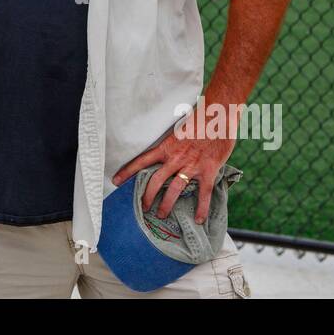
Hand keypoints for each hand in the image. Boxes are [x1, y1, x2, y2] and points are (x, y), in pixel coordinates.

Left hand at [111, 115, 235, 224]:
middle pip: (155, 180)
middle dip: (147, 196)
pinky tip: (199, 219)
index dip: (127, 171)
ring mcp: (191, 165)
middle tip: (144, 208)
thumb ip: (173, 146)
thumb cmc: (199, 122)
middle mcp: (176, 158)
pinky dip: (201, 208)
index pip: (142, 160)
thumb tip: (167, 155)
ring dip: (166, 205)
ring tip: (161, 215)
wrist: (218, 116)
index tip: (115, 181)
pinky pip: (203, 193)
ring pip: (174, 189)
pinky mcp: (208, 170)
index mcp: (167, 147)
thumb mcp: (179, 132)